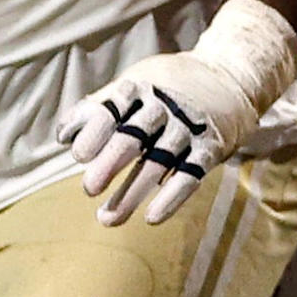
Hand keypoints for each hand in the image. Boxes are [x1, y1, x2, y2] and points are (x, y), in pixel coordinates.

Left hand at [57, 0, 296, 226]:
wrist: (232, 77)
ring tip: (108, 218)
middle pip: (134, 137)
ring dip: (132, 192)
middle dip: (110, 164)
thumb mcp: (135, 84)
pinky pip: (191, 175)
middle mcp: (165, 107)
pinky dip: (172, 197)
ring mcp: (190, 128)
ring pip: (159, 162)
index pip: (113, 108)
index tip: (78, 155)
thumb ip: (100, 107)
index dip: (94, 131)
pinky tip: (152, 218)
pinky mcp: (211, 147)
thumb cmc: (170, 85)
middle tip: (89, 189)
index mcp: (140, 88)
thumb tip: (64, 136)